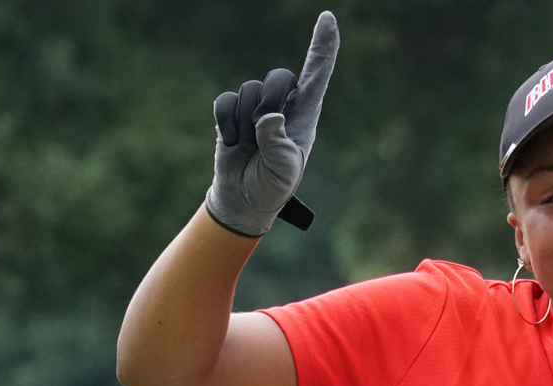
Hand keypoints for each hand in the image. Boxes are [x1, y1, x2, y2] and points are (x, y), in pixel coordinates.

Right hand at [204, 11, 338, 236]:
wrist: (244, 200)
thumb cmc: (273, 186)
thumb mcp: (283, 170)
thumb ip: (277, 143)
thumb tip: (269, 117)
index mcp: (305, 116)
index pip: (317, 74)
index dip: (323, 46)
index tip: (327, 18)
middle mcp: (282, 106)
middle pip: (279, 76)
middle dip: (269, 100)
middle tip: (264, 131)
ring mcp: (255, 108)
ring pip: (248, 90)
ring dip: (245, 122)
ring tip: (249, 147)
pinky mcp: (232, 115)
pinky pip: (225, 101)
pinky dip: (226, 122)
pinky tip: (233, 142)